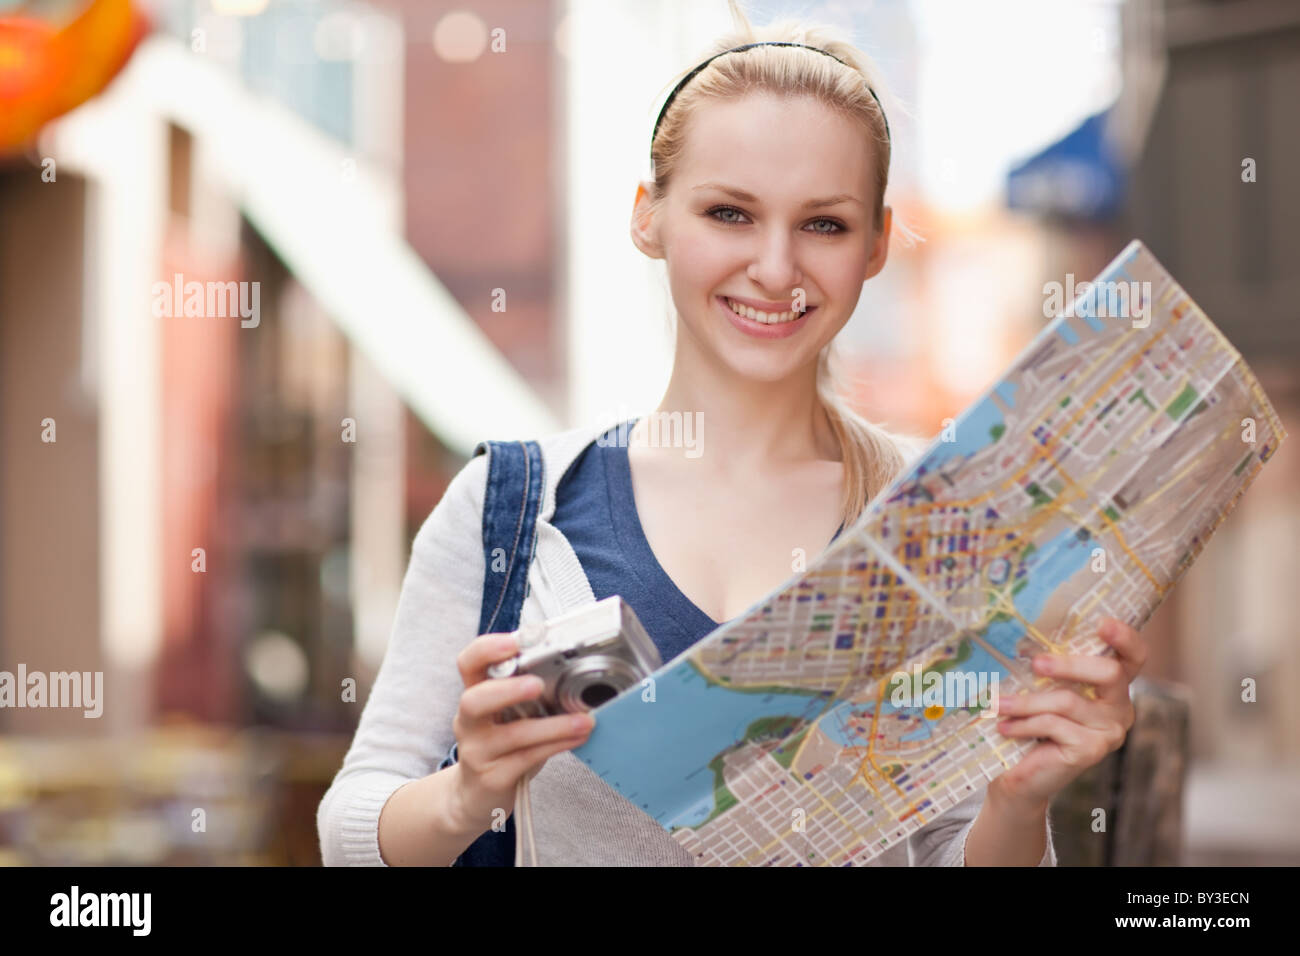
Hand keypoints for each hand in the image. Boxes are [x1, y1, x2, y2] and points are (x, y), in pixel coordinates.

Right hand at [445, 632, 596, 834]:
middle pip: (474, 700)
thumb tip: (577, 672)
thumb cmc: (501, 747)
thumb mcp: (508, 714)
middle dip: (507, 690)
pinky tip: (577, 737)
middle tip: (537, 685)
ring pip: (512, 735)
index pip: (469, 664)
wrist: (475, 796)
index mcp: (475, 695)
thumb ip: (529, 694)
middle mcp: (469, 722)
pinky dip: (556, 746)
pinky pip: (526, 759)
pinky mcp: (492, 778)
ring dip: (553, 726)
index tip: (515, 641)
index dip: (487, 649)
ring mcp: (478, 752)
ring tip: (583, 721)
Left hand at [991, 616, 1145, 812]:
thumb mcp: (1041, 689)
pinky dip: (1024, 724)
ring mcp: (1110, 731)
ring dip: (1026, 701)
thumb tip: (1023, 641)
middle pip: (1109, 672)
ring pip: (1068, 701)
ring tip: (997, 703)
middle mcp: (1120, 707)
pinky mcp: (1093, 750)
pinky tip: (1004, 726)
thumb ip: (1046, 667)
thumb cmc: (1032, 722)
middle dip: (1068, 664)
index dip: (1125, 637)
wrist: (1022, 774)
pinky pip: (1054, 725)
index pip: (1133, 656)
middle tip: (1035, 661)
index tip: (1103, 622)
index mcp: (1112, 684)